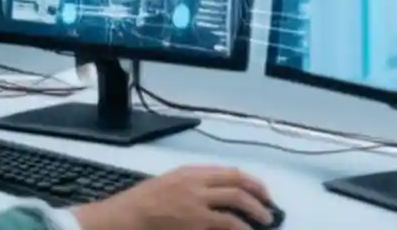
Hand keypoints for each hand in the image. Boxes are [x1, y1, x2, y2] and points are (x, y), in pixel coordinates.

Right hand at [72, 165, 272, 229]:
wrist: (127, 215)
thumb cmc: (143, 203)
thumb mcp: (170, 183)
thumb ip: (193, 185)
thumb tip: (218, 194)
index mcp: (191, 171)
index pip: (229, 172)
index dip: (250, 181)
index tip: (261, 191)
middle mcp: (197, 182)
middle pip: (237, 182)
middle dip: (259, 194)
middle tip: (269, 207)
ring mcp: (197, 201)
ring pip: (236, 200)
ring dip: (255, 210)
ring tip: (265, 220)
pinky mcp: (196, 220)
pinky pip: (226, 222)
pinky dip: (241, 227)